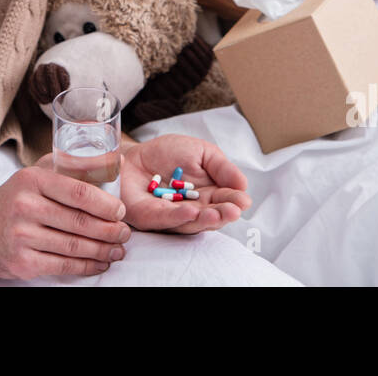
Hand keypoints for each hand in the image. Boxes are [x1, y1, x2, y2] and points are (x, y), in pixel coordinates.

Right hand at [0, 165, 130, 279]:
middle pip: (79, 222)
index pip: (77, 191)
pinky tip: (99, 263)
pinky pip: (63, 265)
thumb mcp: (34, 175)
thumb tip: (115, 162)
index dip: (104, 204)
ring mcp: (22, 236)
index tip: (120, 210)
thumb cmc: (13, 200)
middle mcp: (25, 207)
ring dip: (102, 250)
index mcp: (32, 181)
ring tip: (117, 249)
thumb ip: (69, 168)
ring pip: (74, 246)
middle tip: (124, 233)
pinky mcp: (22, 261)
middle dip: (109, 230)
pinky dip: (86, 266)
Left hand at [119, 134, 250, 232]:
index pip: (223, 201)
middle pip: (210, 217)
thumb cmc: (168, 153)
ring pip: (190, 223)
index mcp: (207, 195)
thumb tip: (243, 184)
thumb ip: (222, 167)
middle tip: (234, 211)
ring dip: (204, 219)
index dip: (233, 202)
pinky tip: (190, 211)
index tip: (243, 201)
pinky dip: (178, 217)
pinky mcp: (149, 217)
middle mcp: (192, 209)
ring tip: (217, 213)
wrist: (134, 152)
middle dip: (223, 214)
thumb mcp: (202, 152)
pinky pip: (164, 219)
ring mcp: (171, 216)